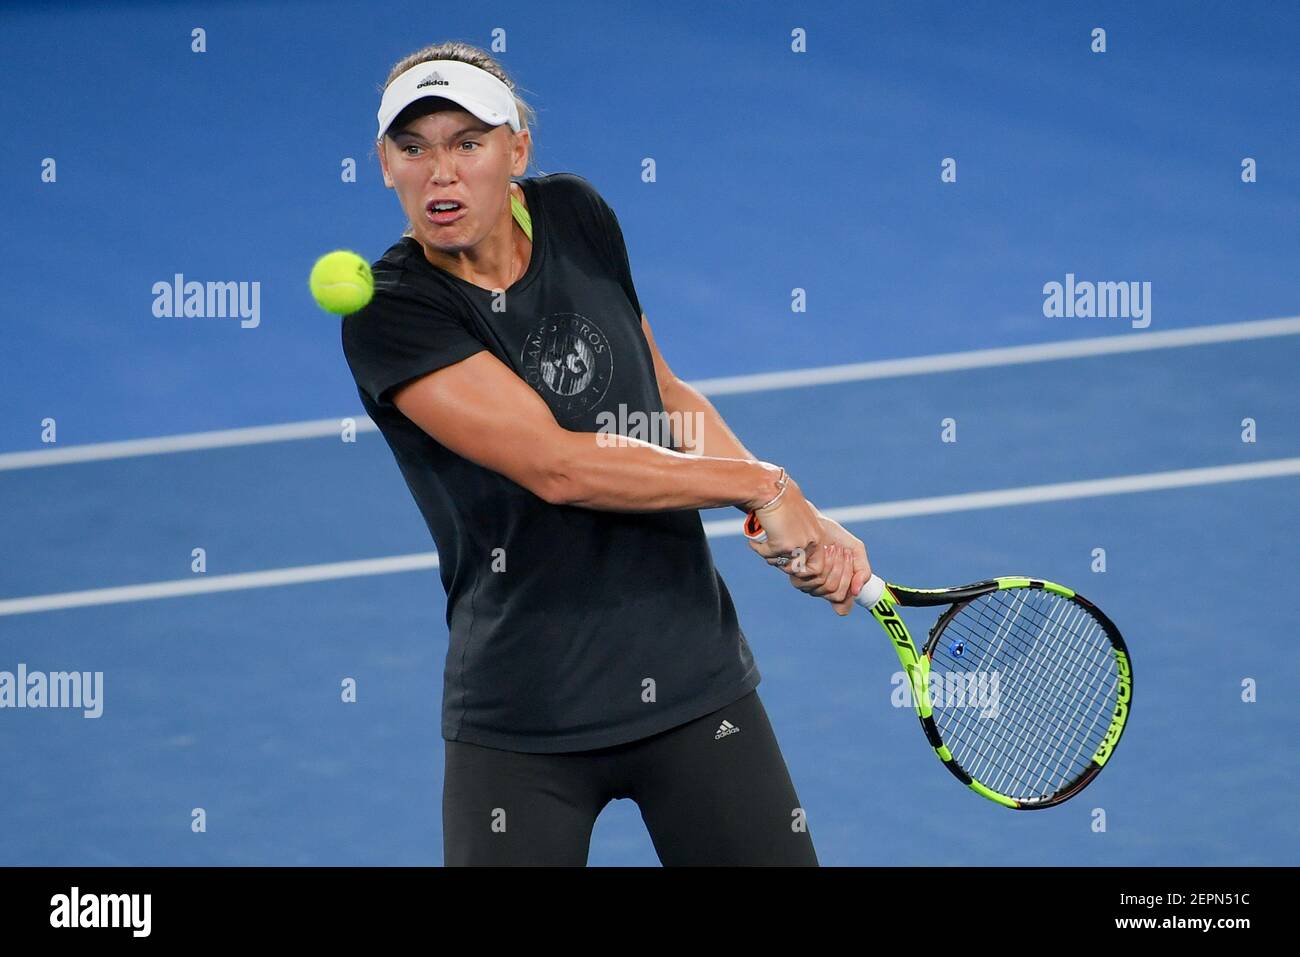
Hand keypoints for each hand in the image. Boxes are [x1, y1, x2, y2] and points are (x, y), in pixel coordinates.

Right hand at [744, 476, 822, 568]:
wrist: (771, 490)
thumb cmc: (782, 499)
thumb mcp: (798, 519)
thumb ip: (800, 535)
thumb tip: (792, 554)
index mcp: (817, 536)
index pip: (817, 567)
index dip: (802, 569)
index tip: (788, 562)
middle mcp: (810, 542)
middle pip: (797, 570)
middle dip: (781, 564)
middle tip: (771, 553)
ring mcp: (797, 545)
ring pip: (780, 563)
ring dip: (768, 555)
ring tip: (762, 544)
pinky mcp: (781, 546)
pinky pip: (766, 555)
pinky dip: (758, 548)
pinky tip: (753, 540)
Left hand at [747, 505, 871, 615]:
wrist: (814, 521)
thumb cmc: (835, 536)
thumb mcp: (856, 551)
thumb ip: (863, 571)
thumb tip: (856, 592)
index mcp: (833, 588)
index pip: (843, 605)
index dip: (849, 583)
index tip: (849, 558)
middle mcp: (819, 590)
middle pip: (836, 594)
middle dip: (844, 570)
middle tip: (842, 550)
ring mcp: (807, 585)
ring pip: (826, 588)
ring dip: (835, 565)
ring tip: (833, 547)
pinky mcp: (797, 575)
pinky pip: (816, 579)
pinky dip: (825, 562)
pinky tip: (824, 548)